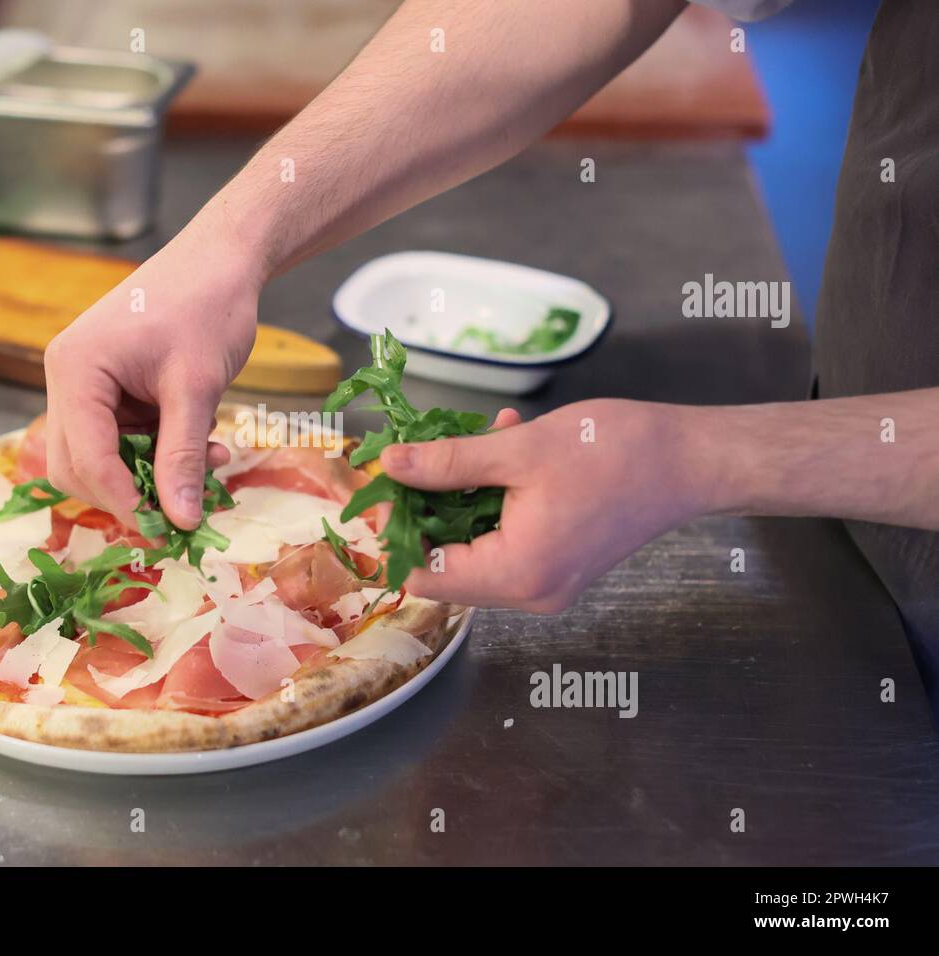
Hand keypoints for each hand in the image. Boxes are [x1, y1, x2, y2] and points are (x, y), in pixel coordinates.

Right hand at [43, 219, 261, 529]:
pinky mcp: (109, 391)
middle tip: (184, 509)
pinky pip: (123, 441)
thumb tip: (180, 521)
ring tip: (210, 463)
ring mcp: (85, 385)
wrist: (222, 258)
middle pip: (77, 467)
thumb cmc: (207, 306)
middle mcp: (67, 379)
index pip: (84, 457)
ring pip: (101, 460)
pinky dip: (158, 454)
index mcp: (76, 369)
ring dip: (150, 476)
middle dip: (129, 494)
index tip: (166, 530)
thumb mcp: (197, 388)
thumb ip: (182, 456)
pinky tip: (204, 447)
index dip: (123, 501)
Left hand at [379, 399, 714, 610]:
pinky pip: (504, 540)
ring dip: (460, 496)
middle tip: (412, 458)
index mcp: (516, 574)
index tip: (378, 489)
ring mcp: (546, 583)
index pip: (423, 576)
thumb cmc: (616, 452)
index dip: (393, 534)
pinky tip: (500, 448)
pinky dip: (492, 500)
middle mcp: (529, 592)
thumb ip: (448, 463)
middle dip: (424, 510)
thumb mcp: (519, 449)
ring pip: (473, 548)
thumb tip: (390, 466)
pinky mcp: (559, 565)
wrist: (693, 460)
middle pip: (445, 565)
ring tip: (470, 441)